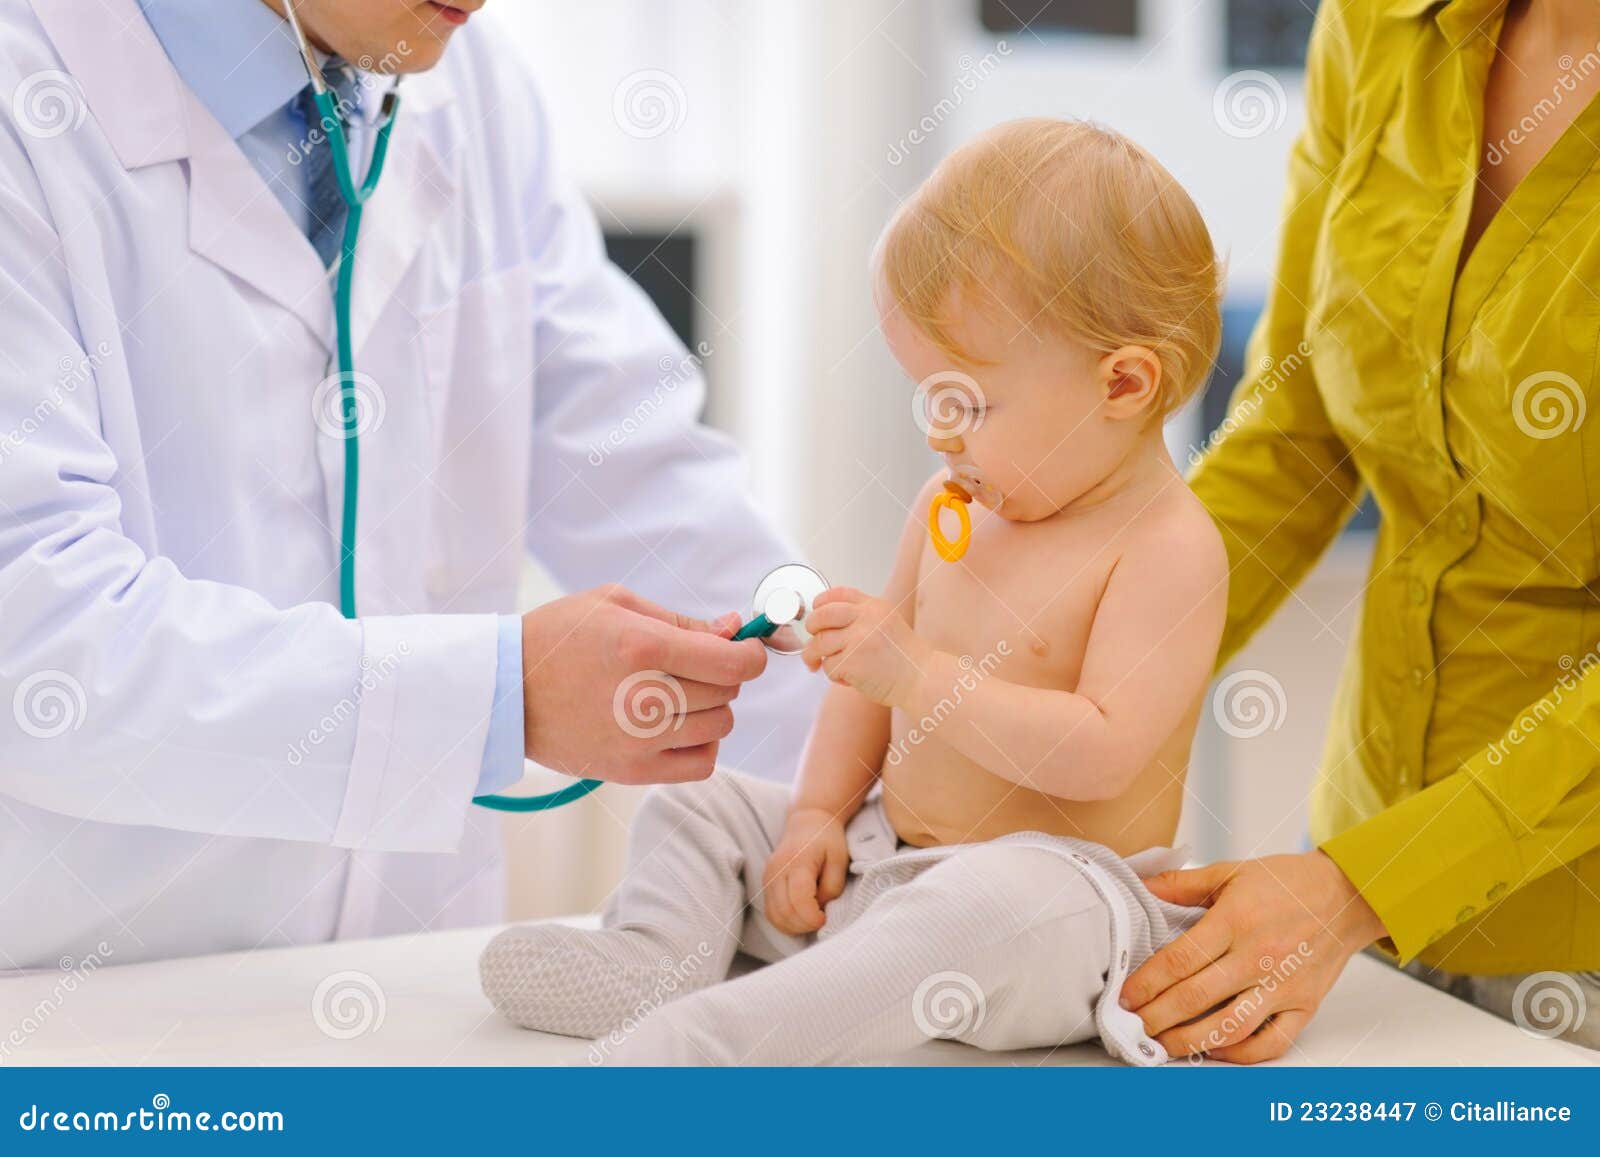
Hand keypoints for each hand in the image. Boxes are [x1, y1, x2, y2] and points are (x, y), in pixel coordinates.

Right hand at [520, 583, 765, 784]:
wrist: (503, 692)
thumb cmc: (558, 637)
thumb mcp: (615, 604)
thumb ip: (681, 619)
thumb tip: (735, 628)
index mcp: (641, 647)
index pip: (732, 662)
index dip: (751, 653)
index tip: (743, 648)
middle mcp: (643, 697)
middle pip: (728, 692)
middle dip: (724, 673)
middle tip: (695, 664)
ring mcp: (638, 740)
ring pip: (721, 726)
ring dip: (712, 708)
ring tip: (680, 694)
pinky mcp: (631, 771)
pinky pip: (702, 764)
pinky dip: (702, 744)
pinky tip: (678, 726)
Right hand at [762, 807, 849, 934]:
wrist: (808, 821)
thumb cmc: (827, 840)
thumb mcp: (839, 860)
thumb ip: (832, 887)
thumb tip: (820, 909)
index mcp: (798, 861)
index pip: (798, 899)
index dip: (811, 917)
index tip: (824, 919)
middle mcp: (777, 870)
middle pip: (784, 910)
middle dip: (803, 925)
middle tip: (820, 923)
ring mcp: (768, 876)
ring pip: (774, 914)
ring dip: (792, 927)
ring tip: (810, 922)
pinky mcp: (766, 882)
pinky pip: (770, 911)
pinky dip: (783, 922)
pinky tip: (799, 920)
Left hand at [801, 587, 929, 706]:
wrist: (922, 679)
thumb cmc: (904, 658)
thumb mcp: (887, 622)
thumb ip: (862, 616)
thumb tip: (825, 619)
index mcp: (874, 606)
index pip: (837, 594)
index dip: (820, 604)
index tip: (816, 614)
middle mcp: (866, 618)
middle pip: (821, 616)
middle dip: (811, 629)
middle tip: (814, 642)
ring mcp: (858, 638)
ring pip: (819, 643)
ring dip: (817, 657)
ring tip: (826, 666)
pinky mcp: (852, 661)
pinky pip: (829, 666)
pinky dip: (835, 676)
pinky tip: (849, 679)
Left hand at [1120, 851, 1387, 1063]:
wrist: (1349, 894)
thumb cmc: (1288, 882)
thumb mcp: (1231, 871)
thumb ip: (1183, 883)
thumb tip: (1140, 886)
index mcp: (1236, 920)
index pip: (1181, 959)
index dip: (1149, 982)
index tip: (1127, 997)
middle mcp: (1259, 956)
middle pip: (1197, 997)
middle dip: (1159, 1017)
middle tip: (1134, 1026)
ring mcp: (1284, 985)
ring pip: (1231, 1027)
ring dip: (1191, 1041)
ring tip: (1164, 1045)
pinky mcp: (1305, 1005)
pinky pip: (1273, 1041)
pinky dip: (1242, 1053)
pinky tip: (1215, 1049)